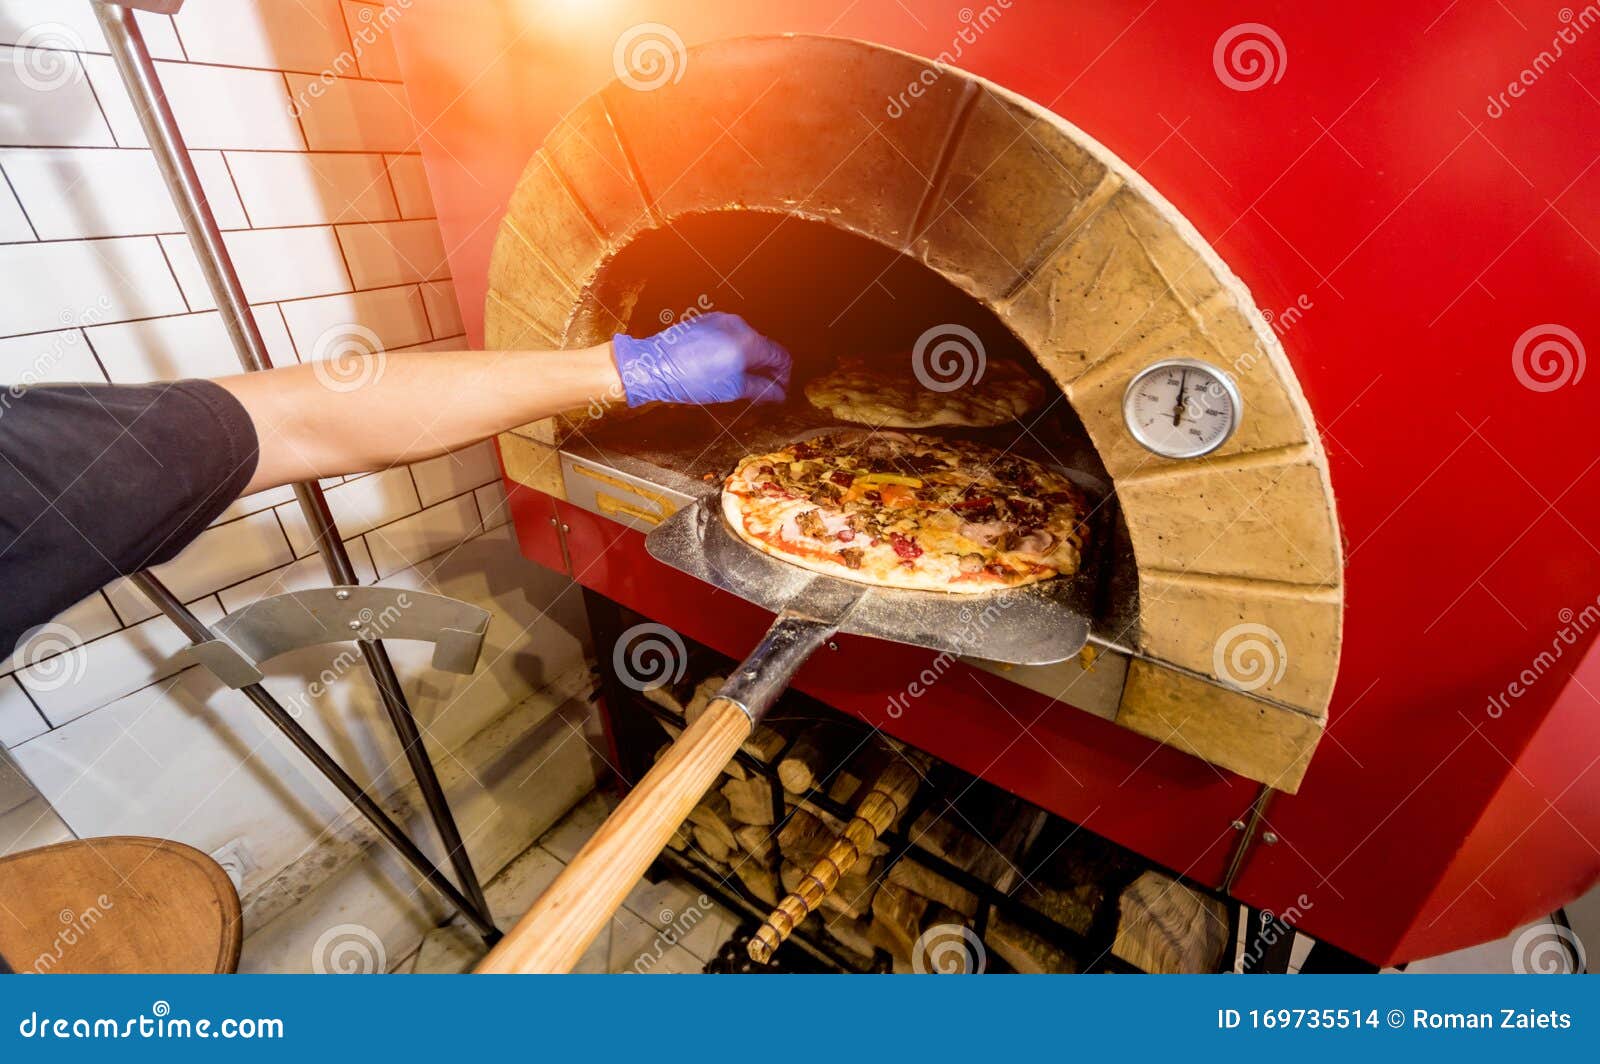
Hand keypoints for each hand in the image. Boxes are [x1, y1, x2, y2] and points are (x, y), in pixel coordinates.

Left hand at [611, 312, 791, 407]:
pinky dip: (734, 351)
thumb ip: (761, 389)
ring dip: (750, 360)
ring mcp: (722, 320)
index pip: (781, 357)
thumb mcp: (731, 390)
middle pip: (765, 348)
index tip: (779, 390)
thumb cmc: (688, 379)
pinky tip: (723, 367)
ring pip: (747, 342)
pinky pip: (730, 335)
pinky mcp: (707, 321)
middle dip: (767, 370)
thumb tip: (778, 393)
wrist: (653, 365)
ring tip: (739, 381)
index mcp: (749, 342)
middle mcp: (739, 326)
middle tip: (762, 390)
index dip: (784, 376)